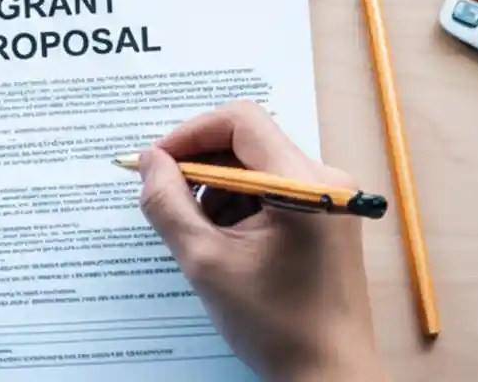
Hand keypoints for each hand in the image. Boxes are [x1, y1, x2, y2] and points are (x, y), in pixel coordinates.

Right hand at [138, 101, 386, 381]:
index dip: (192, 133)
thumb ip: (168, 204)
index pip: (241, 121)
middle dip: (201, 168)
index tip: (157, 163)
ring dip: (217, 192)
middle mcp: (324, 178)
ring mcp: (328, 197)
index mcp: (303, 182)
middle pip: (247, 143)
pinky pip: (271, 191)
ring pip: (256, 168)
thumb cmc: (275, 325)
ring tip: (203, 239)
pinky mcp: (325, 216)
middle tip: (169, 203)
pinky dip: (239, 208)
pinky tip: (226, 247)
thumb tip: (148, 162)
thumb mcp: (205, 262)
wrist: (329, 376)